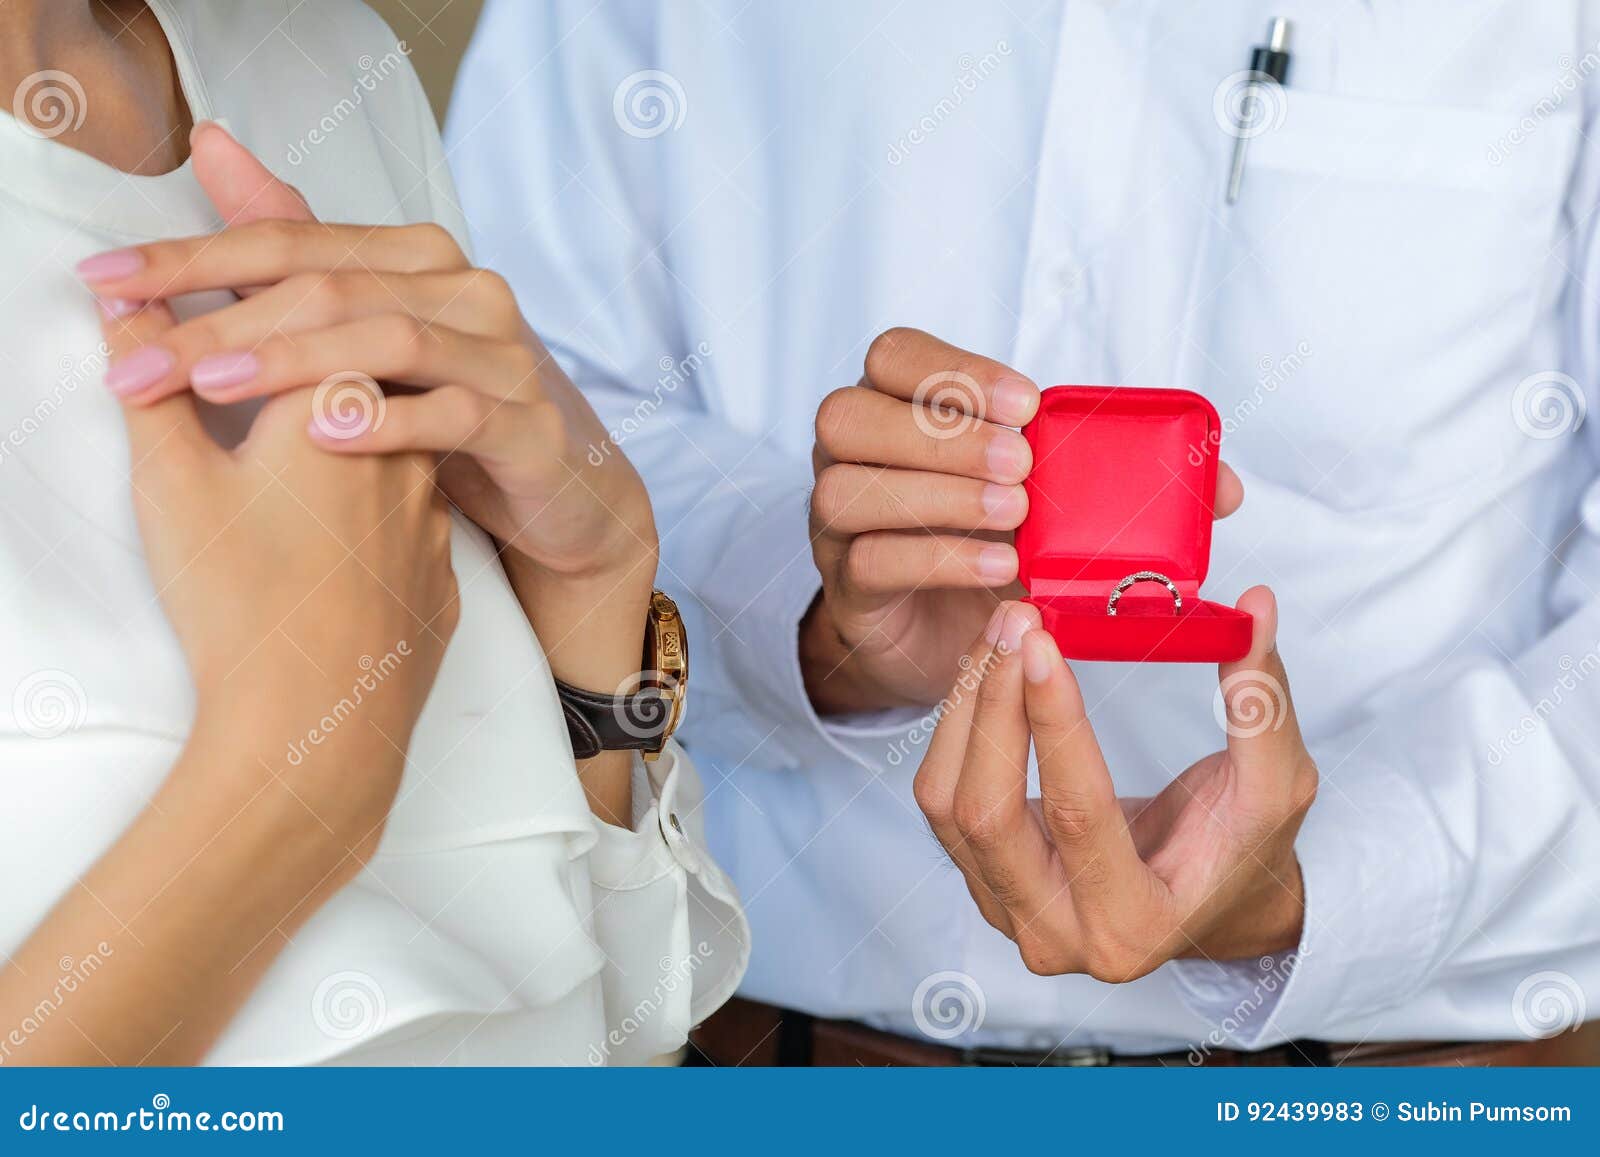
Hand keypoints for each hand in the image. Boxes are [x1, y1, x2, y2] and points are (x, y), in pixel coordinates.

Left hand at [81, 123, 657, 819]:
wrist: (568, 496)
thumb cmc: (456, 417)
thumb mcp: (370, 335)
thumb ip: (298, 249)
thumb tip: (214, 148)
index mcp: (421, 259)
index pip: (293, 240)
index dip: (194, 258)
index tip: (107, 284)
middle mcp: (467, 293)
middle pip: (332, 287)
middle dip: (224, 322)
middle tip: (141, 363)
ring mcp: (505, 356)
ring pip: (391, 340)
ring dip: (294, 364)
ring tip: (214, 389)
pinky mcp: (529, 425)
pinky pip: (454, 414)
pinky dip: (387, 422)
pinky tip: (323, 435)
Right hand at [99, 294, 457, 869]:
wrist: (316, 724)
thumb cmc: (239, 600)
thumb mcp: (172, 483)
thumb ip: (153, 388)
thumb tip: (127, 313)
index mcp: (341, 404)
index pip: (306, 311)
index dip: (252, 287)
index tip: (208, 282)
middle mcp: (405, 446)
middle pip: (360, 366)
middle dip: (301, 344)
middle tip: (254, 340)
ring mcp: (433, 513)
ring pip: (394, 439)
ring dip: (348, 421)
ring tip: (292, 432)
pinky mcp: (440, 572)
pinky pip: (409, 511)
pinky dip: (373, 495)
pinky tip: (339, 516)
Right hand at [804, 327, 1242, 712]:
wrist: (938, 637)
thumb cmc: (990, 545)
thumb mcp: (1052, 502)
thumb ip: (1124, 481)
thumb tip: (1221, 487)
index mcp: (896, 409)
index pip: (894, 356)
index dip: (954, 371)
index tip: (1029, 404)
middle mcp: (852, 457)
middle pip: (847, 414)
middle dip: (941, 435)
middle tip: (1024, 466)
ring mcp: (835, 524)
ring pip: (846, 488)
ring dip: (937, 496)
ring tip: (1014, 517)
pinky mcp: (848, 588)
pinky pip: (867, 562)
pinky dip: (937, 558)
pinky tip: (998, 567)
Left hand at [912, 589, 1314, 979]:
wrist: (1208, 903)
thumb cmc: (1242, 847)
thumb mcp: (1277, 784)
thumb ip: (1262, 703)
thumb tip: (1257, 605)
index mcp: (1131, 926)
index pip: (1076, 813)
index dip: (1053, 722)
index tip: (1040, 642)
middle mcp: (1055, 936)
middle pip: (986, 814)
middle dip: (992, 707)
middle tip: (1016, 624)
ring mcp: (1007, 914)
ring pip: (947, 804)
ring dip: (965, 708)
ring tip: (997, 635)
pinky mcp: (980, 882)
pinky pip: (942, 801)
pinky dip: (956, 728)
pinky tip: (985, 672)